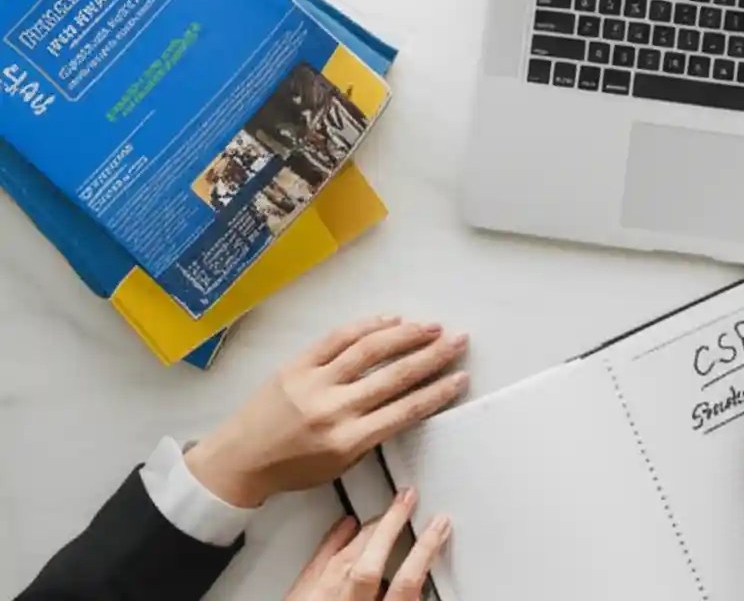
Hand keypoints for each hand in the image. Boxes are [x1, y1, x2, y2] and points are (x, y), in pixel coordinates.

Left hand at [185, 316, 469, 507]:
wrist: (239, 460)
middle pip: (394, 375)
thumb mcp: (341, 465)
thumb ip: (373, 434)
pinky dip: (366, 326)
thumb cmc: (293, 468)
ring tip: (432, 326)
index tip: (461, 377)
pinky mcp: (296, 365)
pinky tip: (390, 319)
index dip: (438, 392)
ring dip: (406, 335)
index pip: (405, 410)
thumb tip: (405, 401)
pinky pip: (336, 338)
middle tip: (457, 341)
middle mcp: (334, 409)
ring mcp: (314, 382)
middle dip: (432, 356)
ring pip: (368, 350)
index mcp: (348, 440)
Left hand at [285, 488, 451, 600]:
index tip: (439, 526)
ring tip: (385, 508)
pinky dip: (333, 539)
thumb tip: (420, 591)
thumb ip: (400, 599)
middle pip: (374, 557)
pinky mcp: (299, 596)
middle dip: (393, 523)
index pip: (407, 580)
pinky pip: (318, 562)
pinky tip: (345, 525)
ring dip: (368, 527)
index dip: (426, 549)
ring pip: (347, 555)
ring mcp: (320, 597)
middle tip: (408, 497)